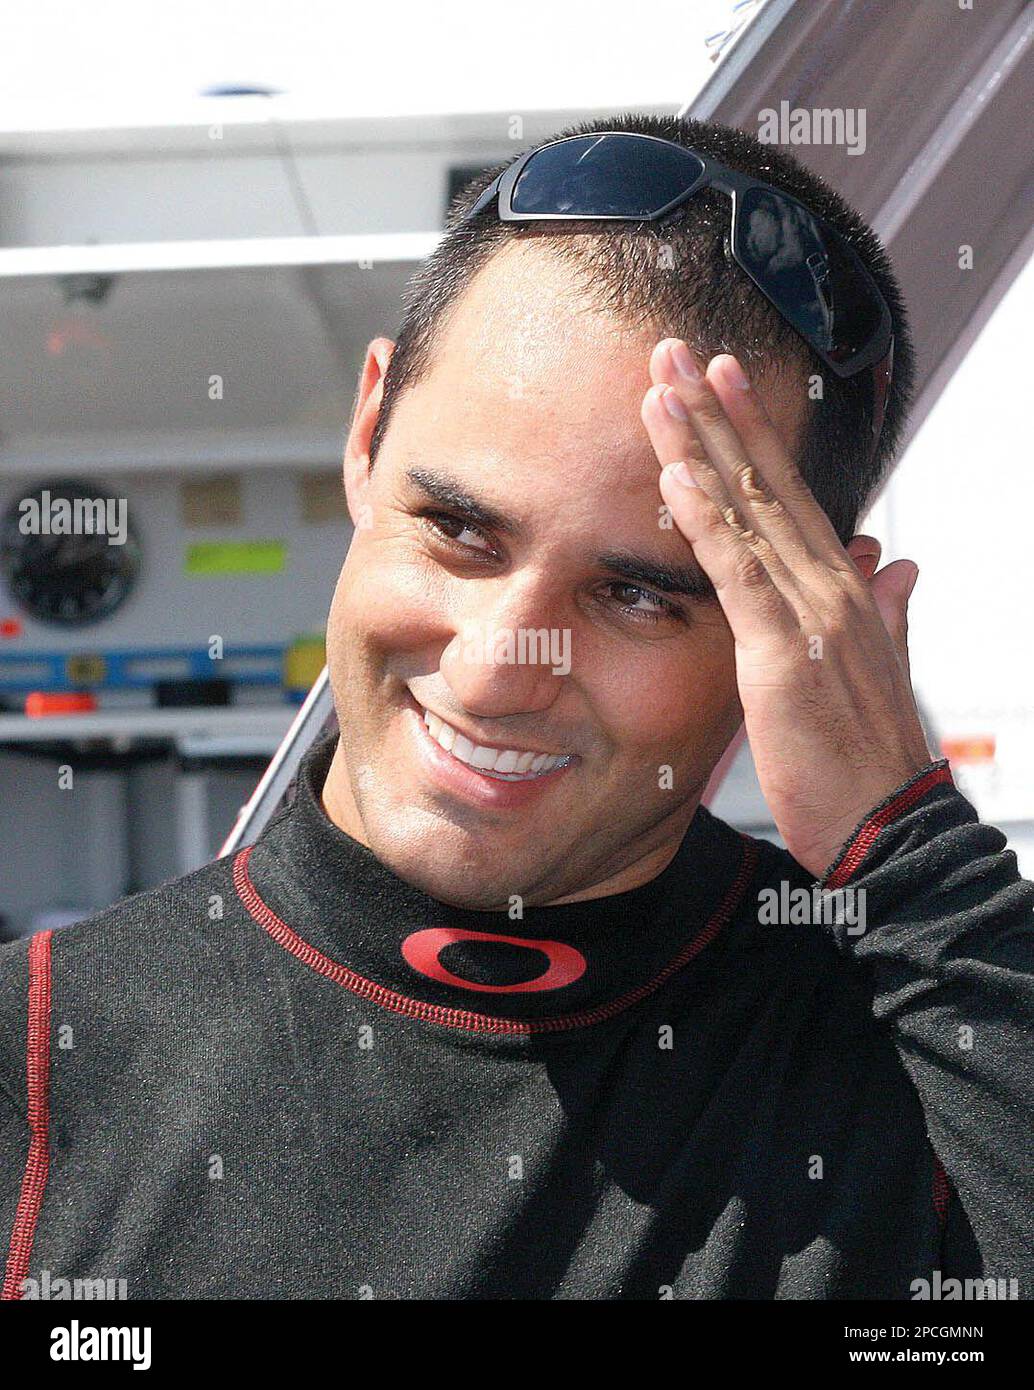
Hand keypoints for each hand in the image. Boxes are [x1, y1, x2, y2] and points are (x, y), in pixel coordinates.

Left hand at [642, 339, 933, 879]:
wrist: (887, 828)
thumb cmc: (869, 758)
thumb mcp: (876, 670)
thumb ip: (883, 610)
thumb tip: (894, 565)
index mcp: (841, 589)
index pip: (788, 492)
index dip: (752, 431)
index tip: (719, 379)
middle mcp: (829, 586)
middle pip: (765, 481)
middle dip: (718, 411)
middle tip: (676, 350)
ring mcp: (810, 614)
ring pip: (748, 512)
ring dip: (700, 445)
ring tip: (663, 388)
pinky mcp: (784, 652)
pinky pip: (739, 574)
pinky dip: (707, 522)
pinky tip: (678, 476)